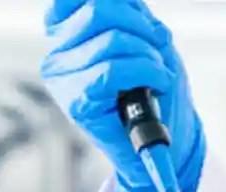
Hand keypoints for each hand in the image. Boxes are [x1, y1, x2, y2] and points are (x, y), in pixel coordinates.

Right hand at [42, 0, 205, 191]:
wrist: (167, 144)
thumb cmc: (156, 90)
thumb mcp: (144, 36)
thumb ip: (128, 11)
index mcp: (66, 37)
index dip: (119, 4)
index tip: (141, 24)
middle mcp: (57, 57)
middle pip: (98, 9)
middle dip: (141, 26)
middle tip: (159, 49)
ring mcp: (64, 82)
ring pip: (113, 41)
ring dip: (150, 55)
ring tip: (158, 74)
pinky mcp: (78, 104)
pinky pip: (115, 70)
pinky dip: (149, 73)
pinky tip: (159, 84)